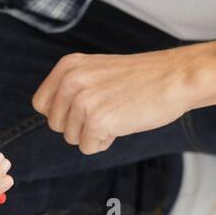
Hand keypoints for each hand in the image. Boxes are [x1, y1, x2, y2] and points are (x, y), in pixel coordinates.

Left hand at [31, 48, 195, 153]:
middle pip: (55, 124)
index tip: (87, 107)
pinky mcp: (97, 121)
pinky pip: (88, 148)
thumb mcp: (96, 70)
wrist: (175, 78)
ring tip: (118, 113)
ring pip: (71, 138)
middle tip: (108, 109)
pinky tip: (123, 124)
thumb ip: (72, 86)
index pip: (41, 104)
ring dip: (94, 133)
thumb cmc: (141, 78)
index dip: (63, 113)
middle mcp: (71, 81)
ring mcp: (83, 101)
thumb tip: (52, 115)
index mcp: (68, 66)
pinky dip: (105, 142)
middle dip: (79, 125)